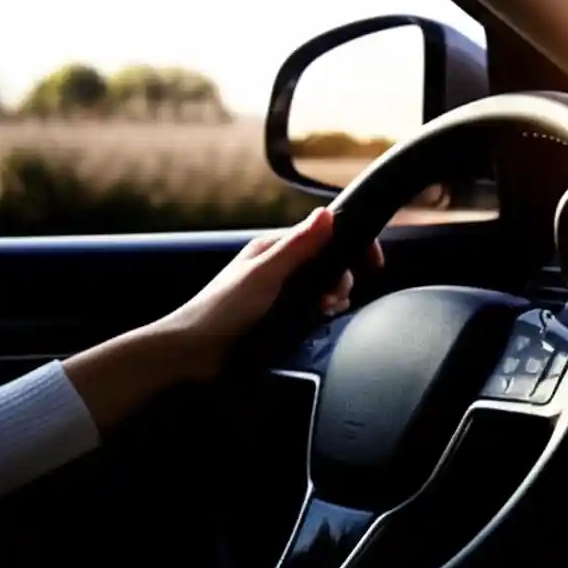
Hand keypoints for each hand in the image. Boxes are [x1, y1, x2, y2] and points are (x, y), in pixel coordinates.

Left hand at [64, 208, 382, 433]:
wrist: (194, 354)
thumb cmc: (221, 310)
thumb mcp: (265, 274)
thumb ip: (298, 245)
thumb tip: (327, 213)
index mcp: (275, 250)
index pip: (326, 237)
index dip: (352, 246)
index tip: (372, 262)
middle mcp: (281, 269)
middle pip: (332, 267)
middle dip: (341, 281)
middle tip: (328, 301)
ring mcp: (283, 296)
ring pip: (327, 292)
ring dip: (333, 303)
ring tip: (320, 315)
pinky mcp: (284, 321)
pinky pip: (317, 315)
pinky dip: (323, 320)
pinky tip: (316, 327)